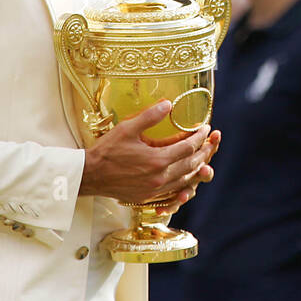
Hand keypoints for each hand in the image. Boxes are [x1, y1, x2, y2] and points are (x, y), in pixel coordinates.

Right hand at [79, 98, 218, 204]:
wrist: (89, 175)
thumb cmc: (107, 151)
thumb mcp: (127, 128)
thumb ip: (150, 116)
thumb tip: (168, 104)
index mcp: (157, 160)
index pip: (188, 147)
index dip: (199, 136)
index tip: (205, 127)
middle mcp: (160, 177)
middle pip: (191, 165)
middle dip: (203, 152)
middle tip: (210, 142)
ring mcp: (155, 190)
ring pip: (185, 179)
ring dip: (196, 167)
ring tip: (202, 156)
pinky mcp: (149, 197)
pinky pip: (174, 190)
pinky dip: (184, 181)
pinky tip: (185, 174)